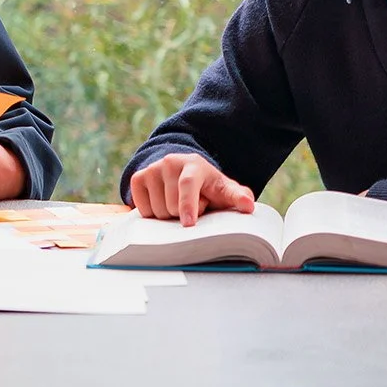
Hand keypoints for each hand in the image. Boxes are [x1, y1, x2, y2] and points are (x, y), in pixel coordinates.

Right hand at [126, 152, 254, 225]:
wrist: (185, 174)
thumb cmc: (209, 188)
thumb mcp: (225, 191)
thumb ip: (238, 197)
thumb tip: (248, 206)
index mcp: (194, 165)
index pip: (188, 184)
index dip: (188, 205)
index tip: (189, 224)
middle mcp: (170, 162)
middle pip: (170, 205)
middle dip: (181, 215)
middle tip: (191, 208)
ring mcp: (152, 169)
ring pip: (155, 210)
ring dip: (167, 216)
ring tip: (177, 206)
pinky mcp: (138, 177)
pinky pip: (141, 208)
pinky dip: (152, 213)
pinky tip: (162, 204)